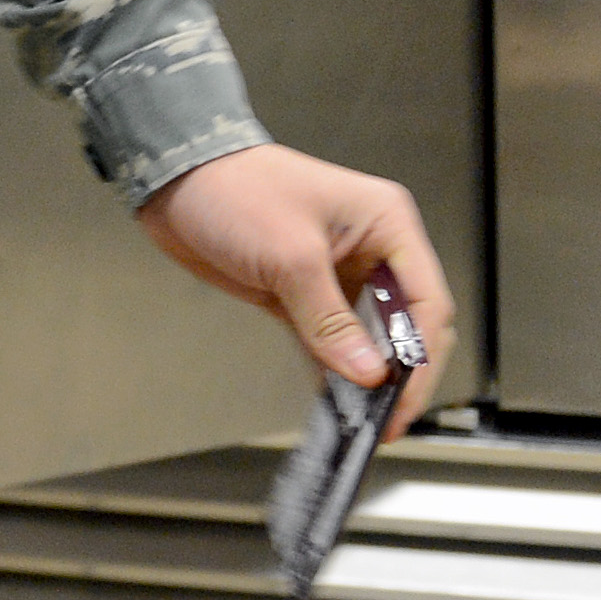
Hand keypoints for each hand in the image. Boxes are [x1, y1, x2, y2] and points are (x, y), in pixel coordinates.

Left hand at [137, 143, 458, 438]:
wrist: (175, 177)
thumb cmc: (235, 188)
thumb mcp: (291, 254)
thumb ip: (330, 319)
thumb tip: (367, 371)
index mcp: (386, 225)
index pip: (425, 301)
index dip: (423, 355)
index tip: (406, 397)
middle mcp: (371, 250)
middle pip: (406, 324)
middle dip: (403, 373)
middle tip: (388, 420)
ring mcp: (335, 274)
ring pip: (368, 338)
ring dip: (366, 377)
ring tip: (366, 421)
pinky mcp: (300, 293)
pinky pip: (328, 340)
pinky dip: (332, 370)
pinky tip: (333, 400)